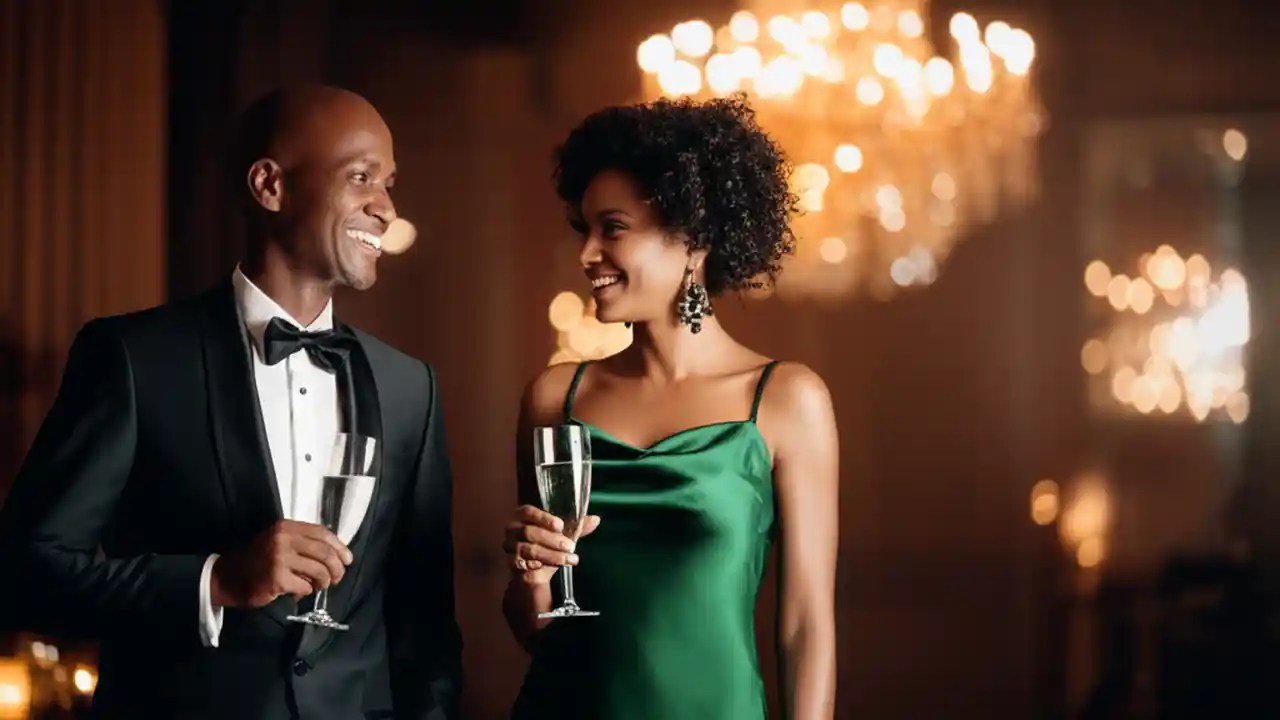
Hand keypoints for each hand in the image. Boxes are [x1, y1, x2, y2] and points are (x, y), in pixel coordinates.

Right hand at [211, 519, 353, 607]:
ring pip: (319, 571)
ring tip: (318, 586)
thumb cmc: (257, 560)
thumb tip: (337, 555)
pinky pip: (305, 586)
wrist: (226, 577)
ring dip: (323, 582)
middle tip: (337, 578)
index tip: (347, 559)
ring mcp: (279, 558)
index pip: (322, 533)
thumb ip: (303, 543)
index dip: (339, 547)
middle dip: (336, 568)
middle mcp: (283, 539)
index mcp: (286, 527)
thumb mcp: (278, 542)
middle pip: (324, 552)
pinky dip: (306, 591)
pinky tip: (297, 592)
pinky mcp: (276, 578)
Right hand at [503, 505, 599, 585]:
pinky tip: (545, 567)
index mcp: (523, 515)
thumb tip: (596, 519)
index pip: (528, 512)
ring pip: (529, 549)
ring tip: (568, 559)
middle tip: (570, 546)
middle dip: (552, 540)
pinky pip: (521, 564)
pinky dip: (536, 564)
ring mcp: (509, 546)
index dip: (543, 518)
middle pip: (529, 532)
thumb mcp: (565, 534)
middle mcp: (513, 529)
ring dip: (551, 555)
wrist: (538, 569)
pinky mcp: (510, 562)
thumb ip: (578, 526)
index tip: (560, 525)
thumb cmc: (549, 544)